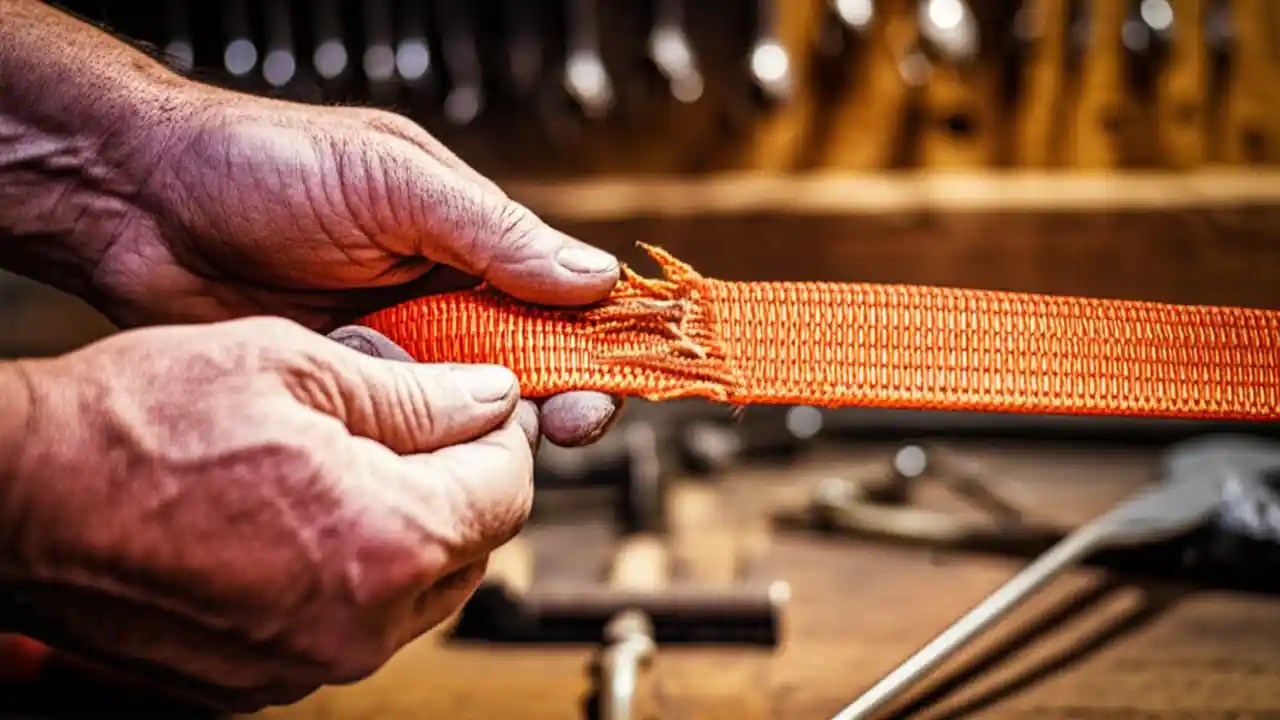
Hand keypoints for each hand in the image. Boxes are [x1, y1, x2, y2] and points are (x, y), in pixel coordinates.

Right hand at [1, 317, 537, 709]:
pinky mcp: (261, 681)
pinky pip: (352, 626)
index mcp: (386, 542)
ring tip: (361, 465)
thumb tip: (489, 398)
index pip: (507, 493)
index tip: (484, 404)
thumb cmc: (137, 425)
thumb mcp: (294, 367)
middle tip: (427, 428)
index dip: (504, 438)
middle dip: (465, 485)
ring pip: (418, 595)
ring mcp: (308, 664)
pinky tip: (313, 519)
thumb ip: (415, 393)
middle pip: (472, 550)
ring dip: (415, 530)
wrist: (17, 499)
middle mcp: (360, 625)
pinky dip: (357, 574)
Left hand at [2, 40, 619, 443]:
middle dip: (565, 391)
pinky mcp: (350, 388)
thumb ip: (494, 233)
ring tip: (506, 437)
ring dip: (497, 423)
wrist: (137, 205)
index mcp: (468, 235)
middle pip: (532, 357)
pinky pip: (409, 426)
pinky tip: (432, 447)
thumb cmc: (261, 165)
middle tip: (573, 420)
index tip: (626, 370)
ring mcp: (397, 345)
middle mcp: (441, 294)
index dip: (602, 332)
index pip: (564, 290)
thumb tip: (594, 275)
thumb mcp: (392, 183)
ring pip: (474, 401)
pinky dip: (429, 440)